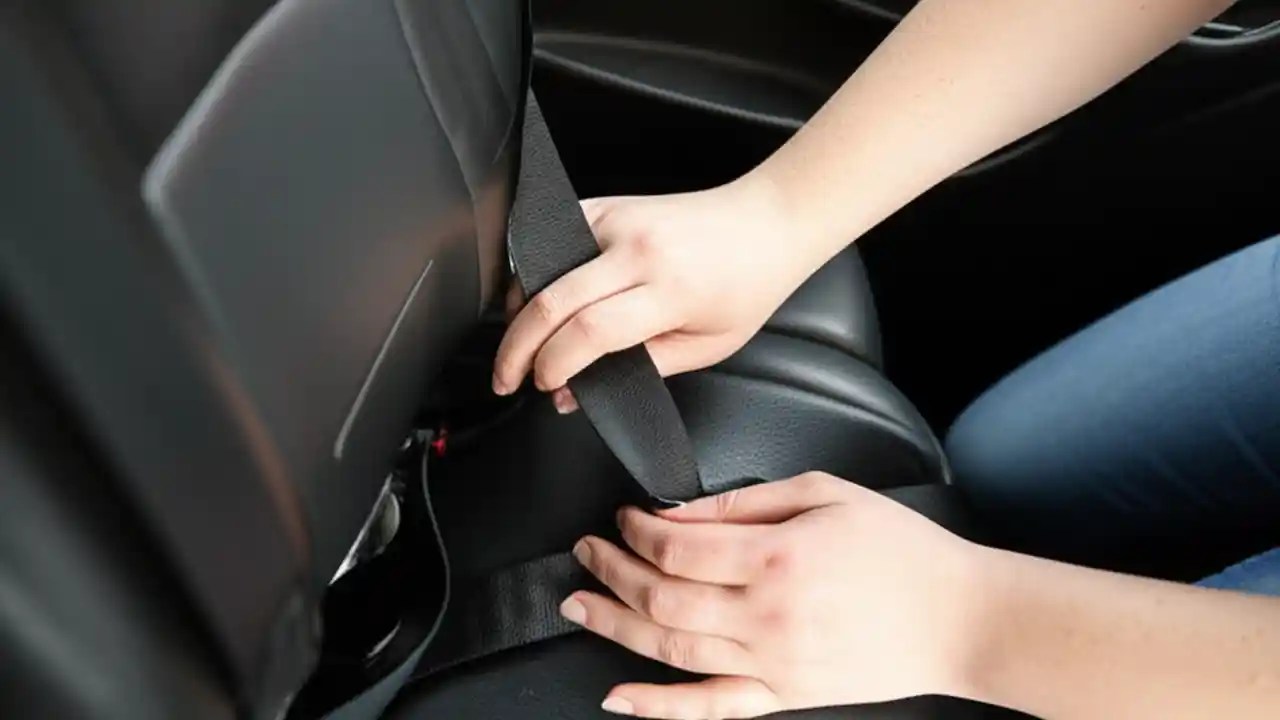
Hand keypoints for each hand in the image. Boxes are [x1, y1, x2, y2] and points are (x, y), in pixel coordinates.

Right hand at [493, 177, 817, 411]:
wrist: (767, 222)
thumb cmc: (745, 286)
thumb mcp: (707, 347)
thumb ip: (640, 370)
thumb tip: (576, 393)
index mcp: (669, 290)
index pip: (591, 331)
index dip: (554, 365)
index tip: (543, 386)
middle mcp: (638, 249)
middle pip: (552, 301)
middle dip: (517, 348)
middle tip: (506, 378)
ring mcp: (617, 220)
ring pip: (541, 266)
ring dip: (517, 309)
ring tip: (520, 343)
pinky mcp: (607, 204)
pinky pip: (550, 237)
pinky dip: (534, 272)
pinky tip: (535, 299)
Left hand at [559, 473, 990, 718]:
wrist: (959, 618)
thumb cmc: (900, 551)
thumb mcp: (826, 494)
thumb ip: (746, 503)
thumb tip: (680, 511)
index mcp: (778, 558)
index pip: (677, 547)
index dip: (636, 530)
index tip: (624, 518)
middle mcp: (767, 616)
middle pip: (663, 596)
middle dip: (612, 571)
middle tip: (585, 553)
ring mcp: (773, 664)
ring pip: (671, 649)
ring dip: (616, 625)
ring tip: (579, 605)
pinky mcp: (784, 696)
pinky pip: (709, 708)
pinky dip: (658, 707)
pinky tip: (618, 698)